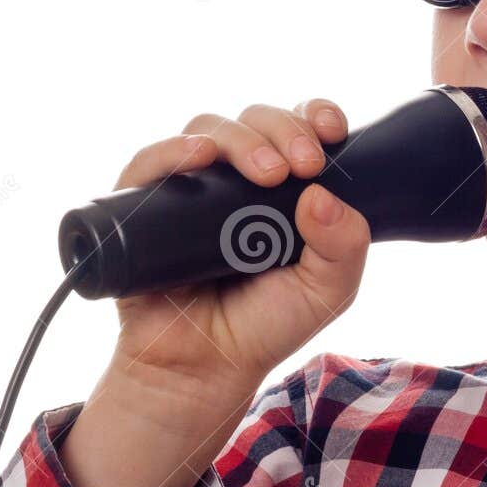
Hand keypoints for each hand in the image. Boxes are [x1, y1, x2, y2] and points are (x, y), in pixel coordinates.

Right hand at [107, 97, 369, 390]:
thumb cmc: (265, 324)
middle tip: (304, 164)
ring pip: (207, 130)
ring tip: (267, 172)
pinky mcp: (142, 206)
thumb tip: (322, 195)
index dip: (314, 116)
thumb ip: (344, 246)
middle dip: (285, 130)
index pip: (297, 128)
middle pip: (255, 121)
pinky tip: (199, 156)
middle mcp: (233, 178)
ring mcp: (187, 188)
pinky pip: (149, 162)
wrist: (203, 371)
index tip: (331, 130)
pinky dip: (173, 149)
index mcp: (281, 186)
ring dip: (240, 139)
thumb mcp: (327, 290)